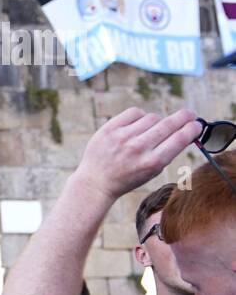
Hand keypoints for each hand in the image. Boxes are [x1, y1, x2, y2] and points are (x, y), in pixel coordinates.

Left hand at [72, 107, 198, 202]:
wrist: (96, 181)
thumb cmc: (129, 176)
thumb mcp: (153, 171)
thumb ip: (168, 151)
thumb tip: (188, 130)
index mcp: (152, 162)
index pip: (180, 139)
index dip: (192, 129)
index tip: (197, 124)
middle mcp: (138, 148)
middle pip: (169, 124)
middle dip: (183, 117)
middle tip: (189, 114)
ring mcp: (122, 137)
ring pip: (152, 117)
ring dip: (156, 122)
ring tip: (150, 132)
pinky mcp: (109, 128)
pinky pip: (135, 112)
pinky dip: (140, 116)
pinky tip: (137, 125)